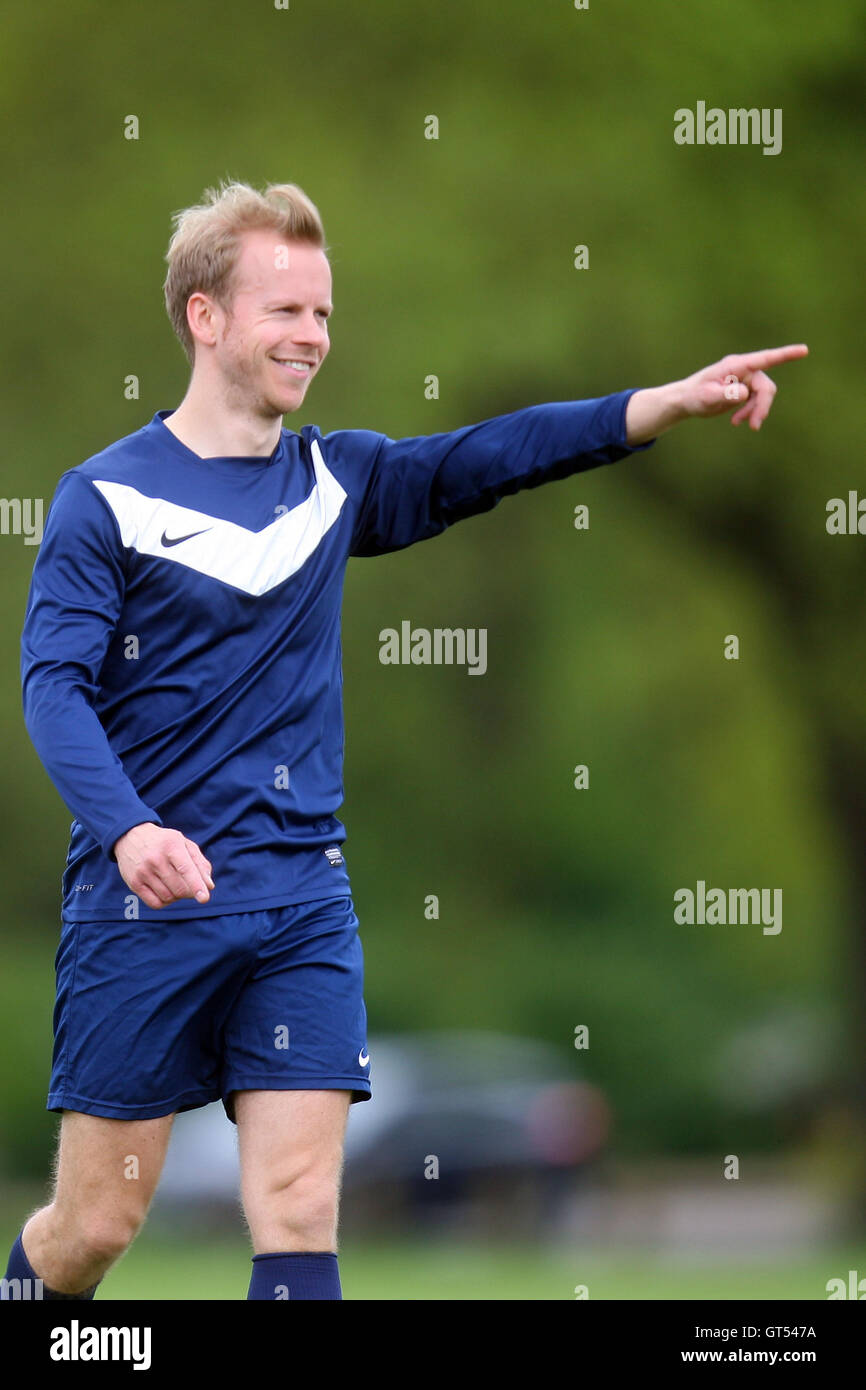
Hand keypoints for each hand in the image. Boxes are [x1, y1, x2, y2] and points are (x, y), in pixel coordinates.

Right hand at [113, 823, 213, 908]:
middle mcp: (155, 859)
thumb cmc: (164, 842)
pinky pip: (155, 903)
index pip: (186, 869)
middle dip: (190, 891)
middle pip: (180, 888)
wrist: (130, 836)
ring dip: (177, 896)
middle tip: (190, 885)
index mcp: (171, 845)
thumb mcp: (184, 843)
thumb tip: (209, 885)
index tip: (204, 898)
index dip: (197, 885)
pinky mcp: (134, 883)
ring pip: (168, 897)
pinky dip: (165, 902)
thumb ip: (200, 863)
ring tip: (175, 884)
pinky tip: (166, 891)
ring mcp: (142, 872)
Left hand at [677, 343, 808, 429]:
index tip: (804, 350)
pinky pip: (756, 401)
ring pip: (763, 396)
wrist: (686, 400)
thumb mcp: (708, 398)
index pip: (765, 359)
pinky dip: (750, 412)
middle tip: (754, 426)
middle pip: (766, 387)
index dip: (785, 355)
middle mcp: (743, 369)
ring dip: (755, 411)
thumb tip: (745, 393)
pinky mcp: (744, 388)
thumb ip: (726, 395)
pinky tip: (736, 421)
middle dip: (762, 407)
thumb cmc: (695, 396)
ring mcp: (745, 378)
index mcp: (736, 365)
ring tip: (738, 423)